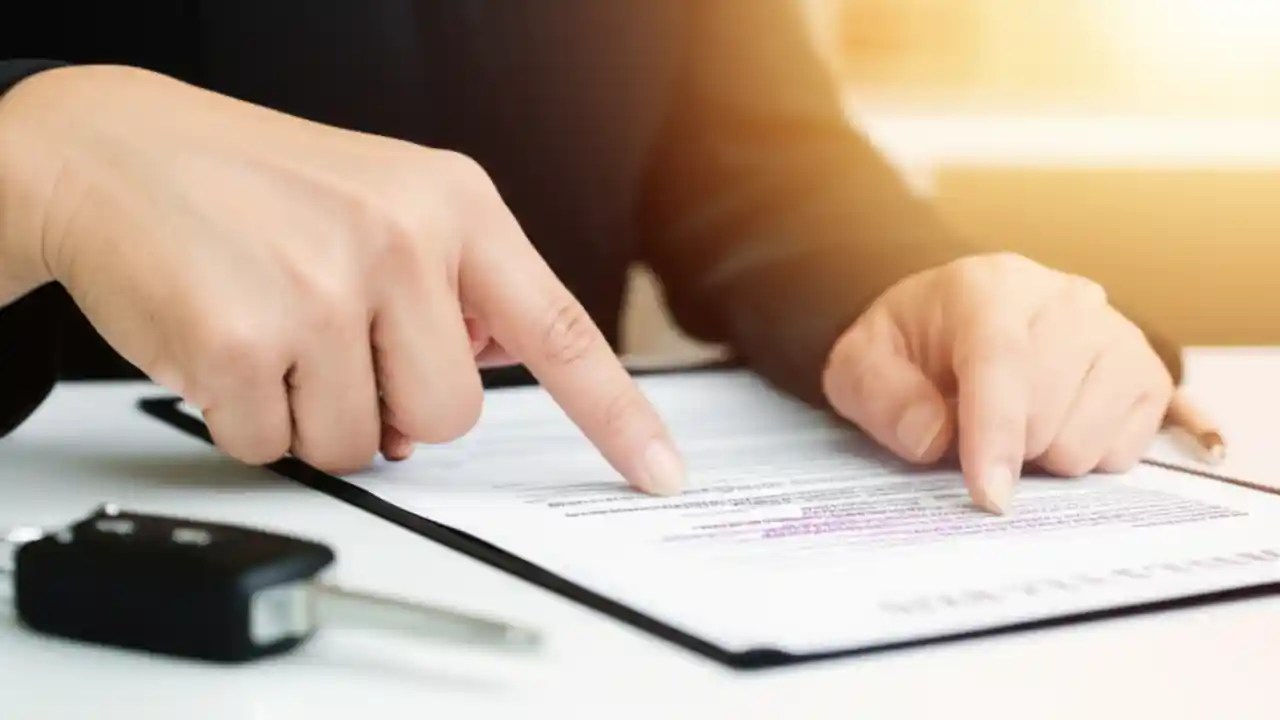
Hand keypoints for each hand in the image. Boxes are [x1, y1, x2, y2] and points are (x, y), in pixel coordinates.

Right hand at [0, 66, 683, 492]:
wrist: (114, 150)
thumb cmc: (256, 184)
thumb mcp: (383, 200)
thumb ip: (450, 288)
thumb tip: (475, 379)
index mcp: (454, 205)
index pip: (559, 330)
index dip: (615, 414)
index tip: (659, 469)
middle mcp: (401, 240)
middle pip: (451, 416)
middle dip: (391, 406)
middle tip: (332, 343)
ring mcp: (322, 288)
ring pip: (361, 444)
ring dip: (314, 414)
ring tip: (273, 334)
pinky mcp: (242, 337)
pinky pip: (275, 447)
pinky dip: (247, 418)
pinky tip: (225, 344)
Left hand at [822, 253, 1173, 513]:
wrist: (953, 326)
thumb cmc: (909, 350)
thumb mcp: (860, 367)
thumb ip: (879, 397)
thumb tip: (932, 438)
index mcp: (989, 287)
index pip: (1001, 361)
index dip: (993, 435)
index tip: (988, 496)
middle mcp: (1066, 298)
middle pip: (1044, 414)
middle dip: (1000, 449)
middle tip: (970, 427)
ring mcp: (1117, 333)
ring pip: (1085, 442)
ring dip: (1039, 457)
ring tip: (1014, 420)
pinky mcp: (1148, 373)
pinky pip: (1122, 454)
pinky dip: (1082, 457)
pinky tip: (1054, 422)